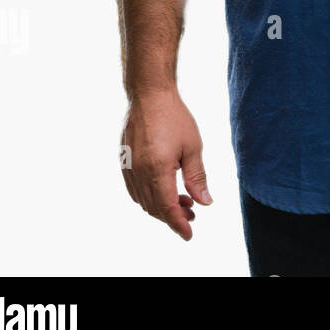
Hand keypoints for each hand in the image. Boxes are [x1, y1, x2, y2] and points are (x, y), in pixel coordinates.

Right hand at [120, 88, 211, 240]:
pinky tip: (165, 190)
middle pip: (154, 208)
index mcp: (157, 169)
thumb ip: (197, 177)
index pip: (167, 208)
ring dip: (162, 207)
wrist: (149, 95)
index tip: (189, 234)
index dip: (178, 224)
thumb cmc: (174, 117)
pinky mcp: (124, 163)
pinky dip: (150, 197)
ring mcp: (128, 168)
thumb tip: (205, 202)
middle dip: (173, 216)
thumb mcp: (193, 147)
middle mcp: (139, 172)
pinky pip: (135, 190)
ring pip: (143, 201)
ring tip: (184, 201)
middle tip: (193, 214)